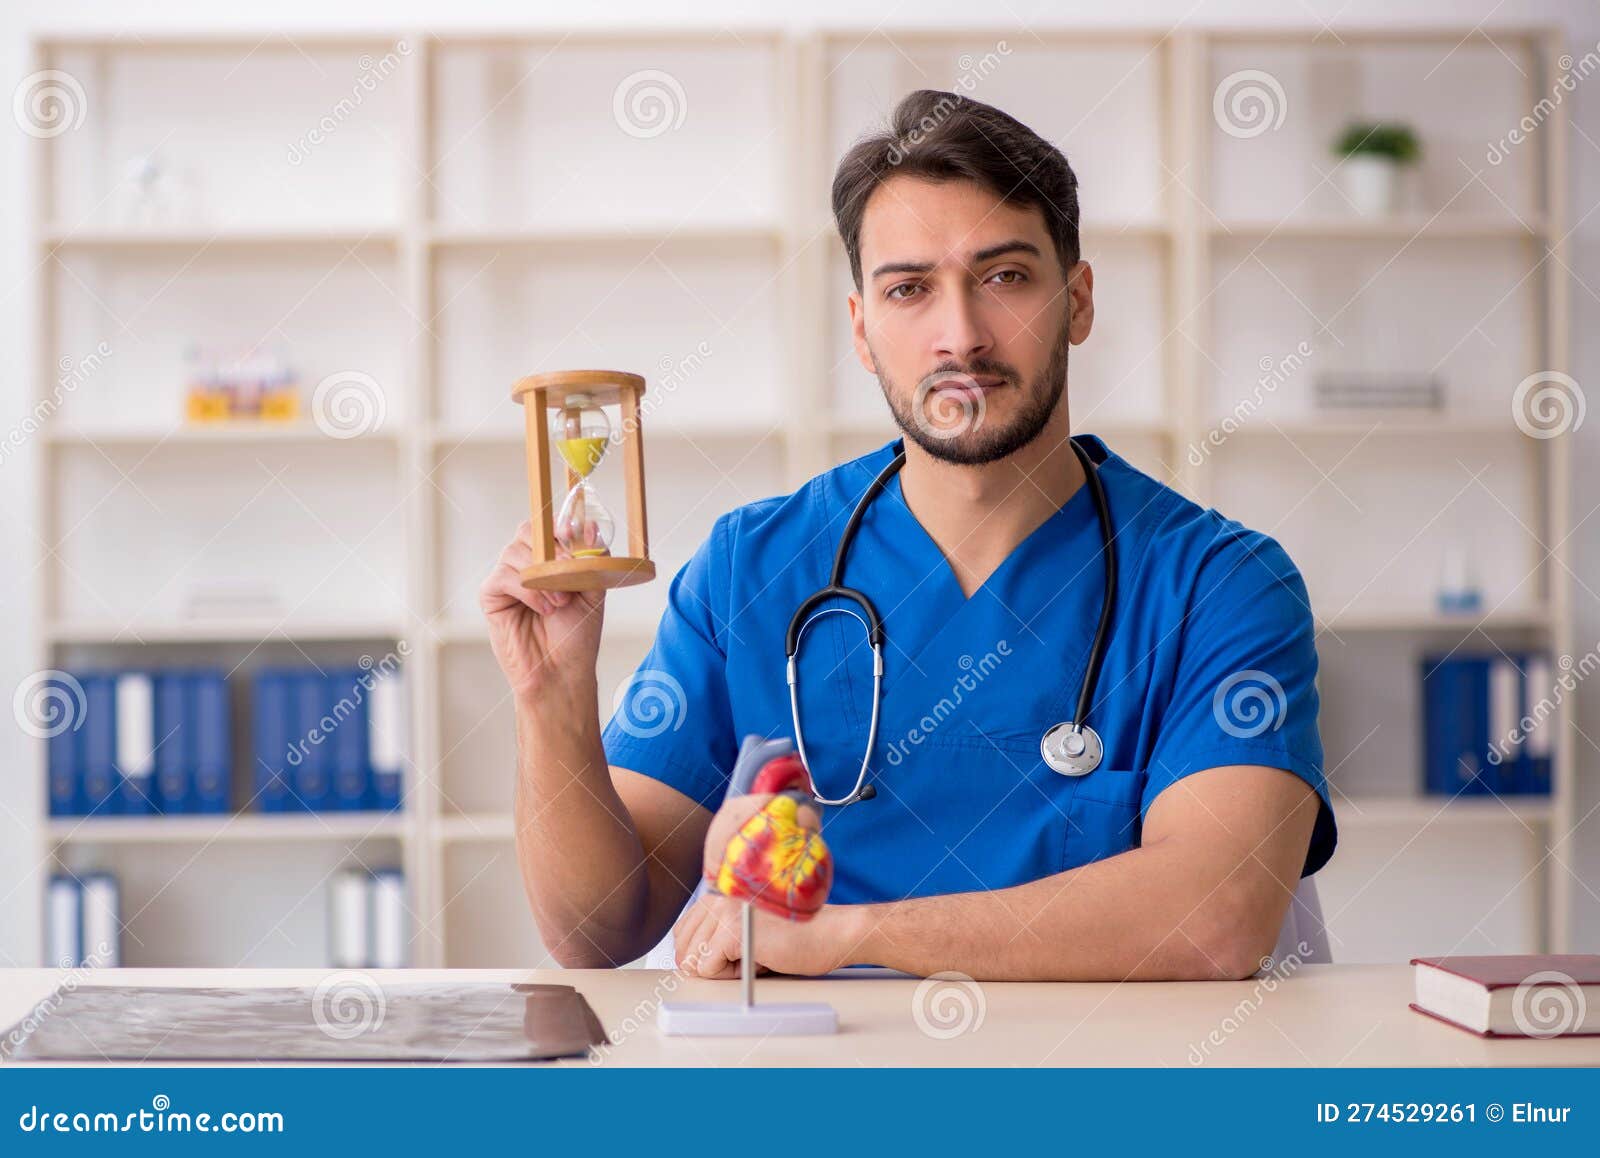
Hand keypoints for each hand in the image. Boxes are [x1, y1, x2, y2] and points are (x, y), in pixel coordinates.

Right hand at [479, 520, 604, 700]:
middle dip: (550, 547)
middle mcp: (527, 563)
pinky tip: (543, 608)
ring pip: (514, 552)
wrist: (562, 670)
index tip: (574, 537)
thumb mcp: (595, 589)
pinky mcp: (491, 596)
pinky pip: (503, 576)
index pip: (549, 526)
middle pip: (527, 531)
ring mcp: (507, 578)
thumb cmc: (577, 634)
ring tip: (560, 602)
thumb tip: (590, 526)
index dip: (560, 527)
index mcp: (551, 558)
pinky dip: (526, 590)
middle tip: (569, 569)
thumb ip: (593, 557)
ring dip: (542, 575)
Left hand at [671, 891, 860, 978]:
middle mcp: (719, 895)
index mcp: (721, 891)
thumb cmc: (796, 937)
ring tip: (755, 955)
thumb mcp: (748, 929)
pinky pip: (707, 969)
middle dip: (711, 963)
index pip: (682, 931)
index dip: (704, 954)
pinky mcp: (733, 931)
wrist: (833, 933)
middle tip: (748, 955)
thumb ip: (716, 933)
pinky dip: (732, 976)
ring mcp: (725, 911)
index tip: (735, 952)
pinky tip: (759, 959)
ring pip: (693, 960)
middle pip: (683, 948)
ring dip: (723, 969)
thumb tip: (685, 960)